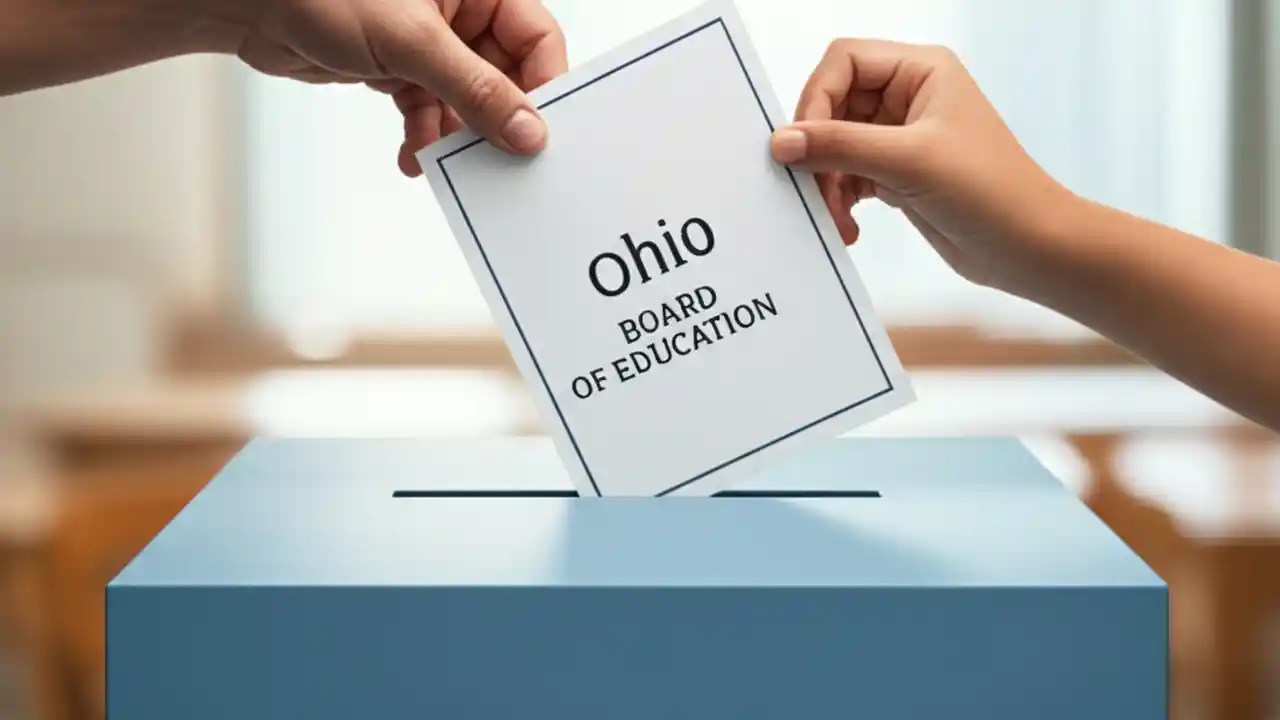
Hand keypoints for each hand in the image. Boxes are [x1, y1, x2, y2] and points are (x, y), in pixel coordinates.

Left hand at [237, 0, 567, 174]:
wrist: (246, 3)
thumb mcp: (411, 43)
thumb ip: (475, 90)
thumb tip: (526, 131)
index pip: (537, 39)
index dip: (541, 88)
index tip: (537, 135)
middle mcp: (458, 11)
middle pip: (503, 76)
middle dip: (493, 121)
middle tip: (495, 160)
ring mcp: (428, 41)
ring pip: (465, 100)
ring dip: (455, 137)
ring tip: (441, 160)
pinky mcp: (398, 66)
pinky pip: (429, 109)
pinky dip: (423, 136)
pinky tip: (413, 156)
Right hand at [770, 40, 1076, 293]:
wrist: (1029, 248)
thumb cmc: (991, 192)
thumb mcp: (908, 161)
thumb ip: (839, 146)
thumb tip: (781, 140)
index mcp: (921, 70)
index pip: (844, 62)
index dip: (816, 99)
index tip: (802, 144)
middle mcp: (910, 95)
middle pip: (833, 104)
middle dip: (819, 150)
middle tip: (813, 189)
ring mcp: (902, 136)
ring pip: (836, 144)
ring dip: (826, 182)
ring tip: (835, 217)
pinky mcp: (898, 173)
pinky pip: (848, 174)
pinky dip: (840, 199)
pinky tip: (848, 226)